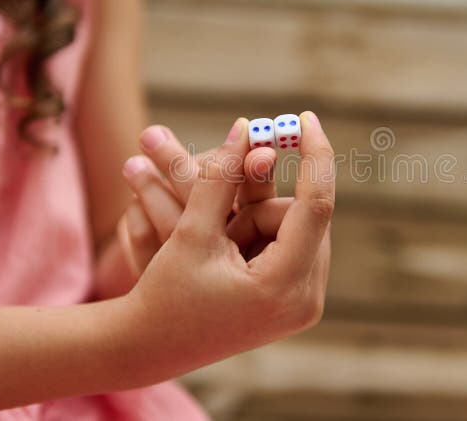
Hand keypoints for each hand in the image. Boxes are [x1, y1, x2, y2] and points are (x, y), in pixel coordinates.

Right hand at [119, 112, 333, 382]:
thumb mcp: (191, 231)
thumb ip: (221, 177)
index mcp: (283, 286)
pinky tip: (231, 253)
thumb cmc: (164, 294)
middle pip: (301, 216)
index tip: (307, 118)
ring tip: (219, 248)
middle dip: (260, 203)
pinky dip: (263, 235)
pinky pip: (292, 246)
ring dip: (258, 220)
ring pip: (296, 228)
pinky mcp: (297, 303)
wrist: (150, 348)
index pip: (316, 205)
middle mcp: (306, 300)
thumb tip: (246, 126)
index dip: (314, 155)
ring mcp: (305, 305)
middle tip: (220, 222)